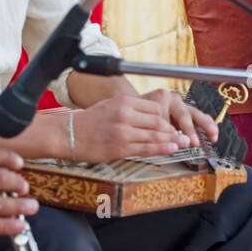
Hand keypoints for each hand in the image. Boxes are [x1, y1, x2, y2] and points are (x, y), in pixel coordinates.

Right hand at [66, 94, 192, 163]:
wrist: (69, 133)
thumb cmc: (90, 121)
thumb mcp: (111, 105)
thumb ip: (131, 109)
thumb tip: (153, 116)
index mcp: (123, 101)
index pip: (154, 108)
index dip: (165, 117)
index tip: (171, 123)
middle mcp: (124, 115)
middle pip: (158, 121)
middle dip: (172, 130)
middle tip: (182, 135)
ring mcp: (123, 132)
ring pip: (154, 135)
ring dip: (171, 140)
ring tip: (182, 143)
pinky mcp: (120, 147)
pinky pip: (146, 148)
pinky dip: (161, 149)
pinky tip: (170, 149)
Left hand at [140, 88, 218, 146]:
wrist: (140, 108)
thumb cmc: (140, 115)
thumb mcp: (144, 121)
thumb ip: (156, 131)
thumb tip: (169, 140)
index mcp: (161, 98)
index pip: (168, 117)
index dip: (172, 131)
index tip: (176, 141)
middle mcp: (174, 99)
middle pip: (184, 114)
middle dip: (189, 129)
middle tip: (193, 142)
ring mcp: (182, 105)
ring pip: (196, 114)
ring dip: (206, 126)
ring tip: (212, 136)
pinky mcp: (188, 112)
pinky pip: (200, 117)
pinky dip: (207, 125)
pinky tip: (212, 135)